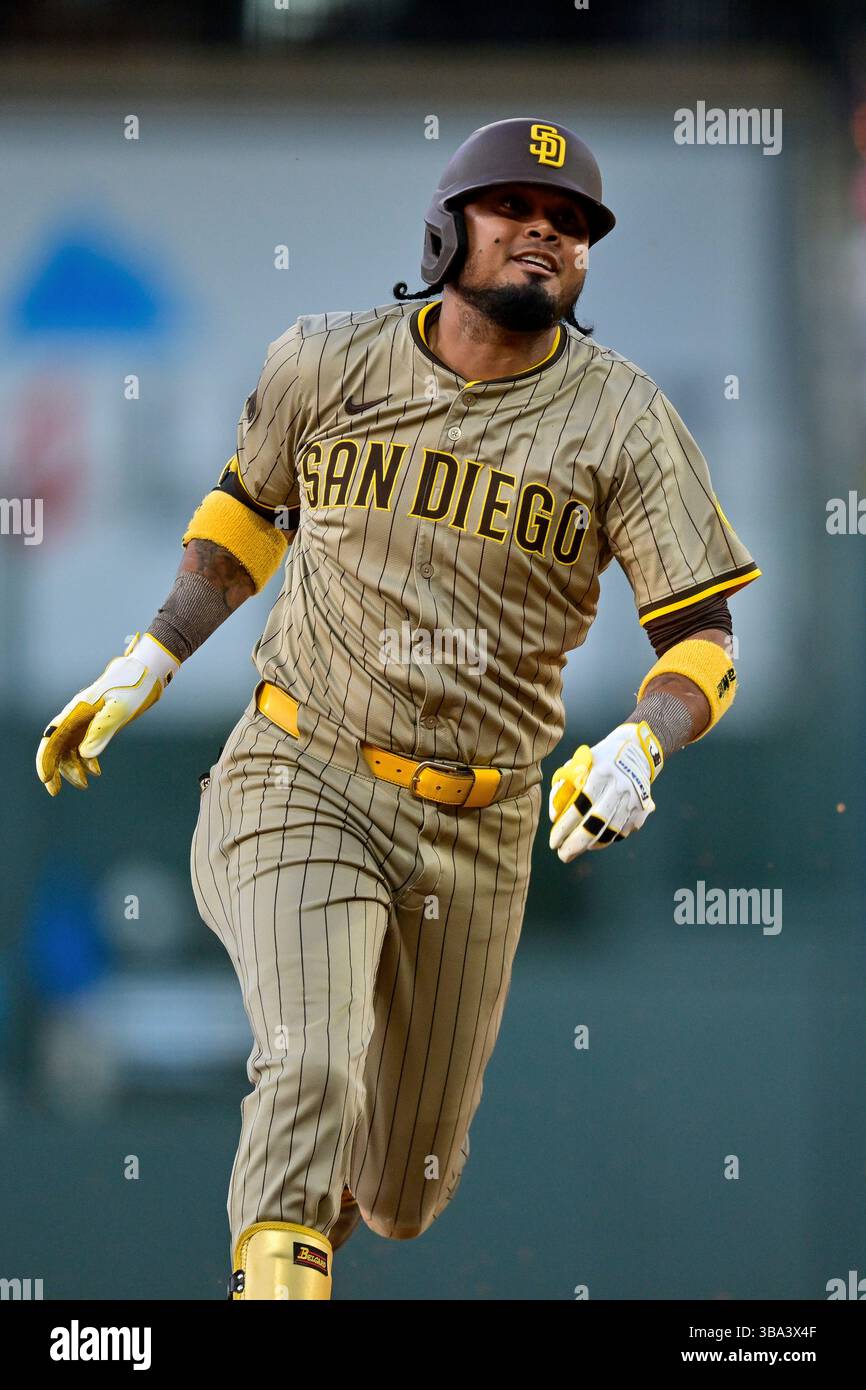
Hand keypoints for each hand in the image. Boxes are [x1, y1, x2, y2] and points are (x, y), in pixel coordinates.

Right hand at [36, 633, 179, 795]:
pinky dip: (88, 760)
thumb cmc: (133, 688)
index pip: (52, 738)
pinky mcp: (97, 721)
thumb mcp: (119, 710)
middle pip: (57, 745)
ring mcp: (86, 718)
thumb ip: (102, 731)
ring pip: (70, 747)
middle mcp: (77, 715)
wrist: (146, 672)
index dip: (46, 760)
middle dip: (54, 769)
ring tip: (85, 785)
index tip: (47, 779)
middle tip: (55, 791)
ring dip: (73, 767)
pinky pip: (85, 743)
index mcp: (77, 711)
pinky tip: (97, 772)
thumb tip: (85, 755)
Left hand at [548, 720, 662, 862]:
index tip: (553, 841)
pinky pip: (622, 832)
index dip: (564, 827)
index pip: (579, 806)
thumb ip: (564, 786)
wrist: (638, 749)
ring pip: (610, 831)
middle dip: (576, 843)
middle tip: (562, 855)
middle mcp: (619, 787)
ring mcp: (633, 799)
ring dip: (590, 845)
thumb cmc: (600, 758)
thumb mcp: (579, 762)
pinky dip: (606, 840)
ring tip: (574, 850)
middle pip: (595, 822)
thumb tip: (554, 816)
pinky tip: (592, 844)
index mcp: (601, 773)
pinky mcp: (641, 809)